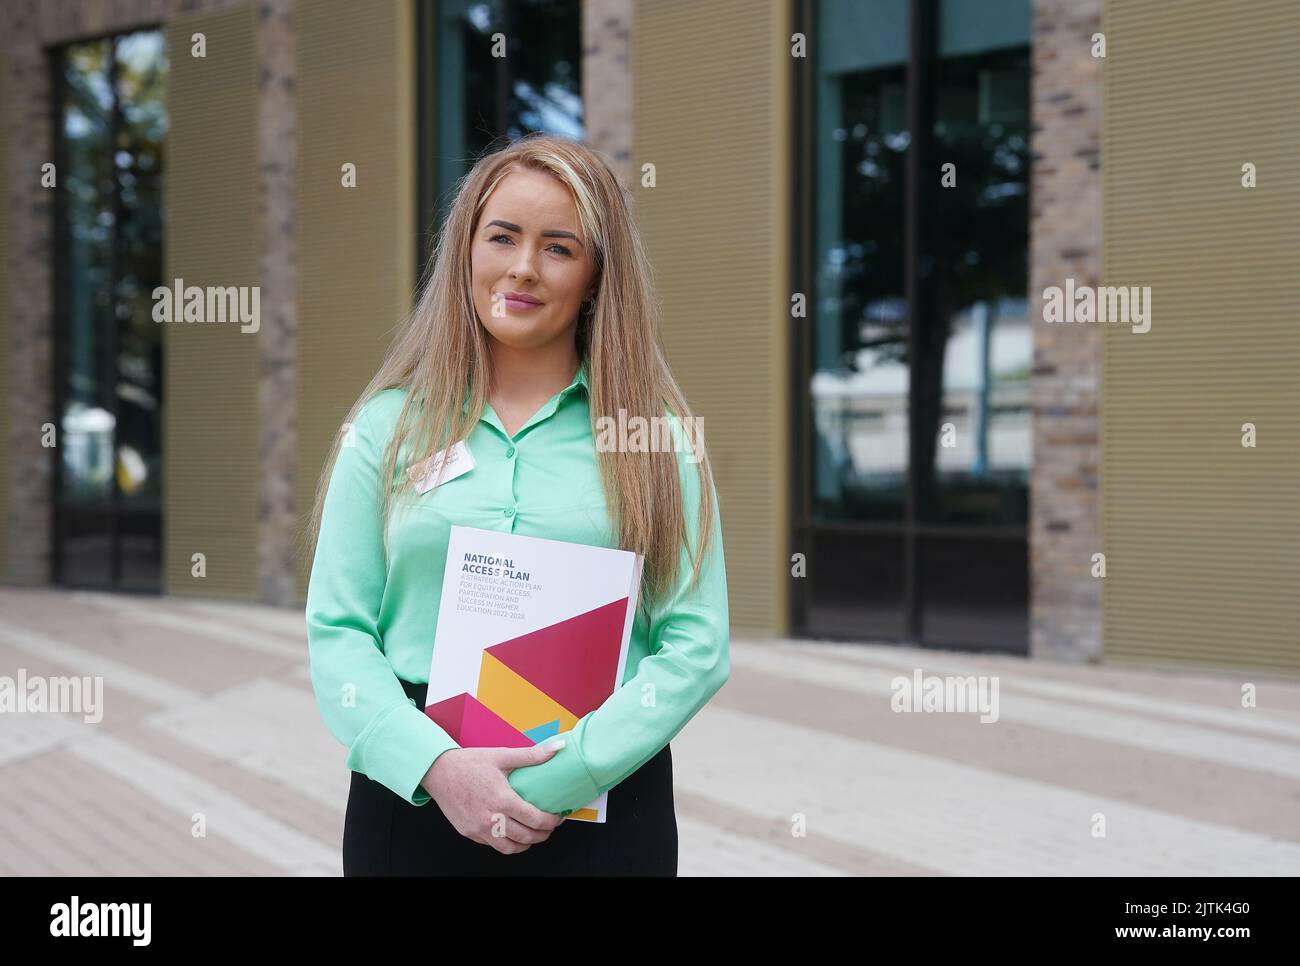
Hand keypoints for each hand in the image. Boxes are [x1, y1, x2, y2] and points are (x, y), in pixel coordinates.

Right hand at [419, 742, 566, 853]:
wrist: (438, 771)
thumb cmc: (469, 762)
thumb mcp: (501, 755)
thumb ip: (532, 755)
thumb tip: (558, 748)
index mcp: (502, 800)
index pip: (535, 819)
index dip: (551, 822)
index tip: (557, 818)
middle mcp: (491, 818)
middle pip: (526, 837)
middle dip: (543, 835)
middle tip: (549, 828)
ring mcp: (478, 829)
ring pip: (509, 848)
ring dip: (525, 844)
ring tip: (533, 835)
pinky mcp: (468, 833)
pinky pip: (492, 845)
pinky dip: (506, 842)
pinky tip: (511, 832)